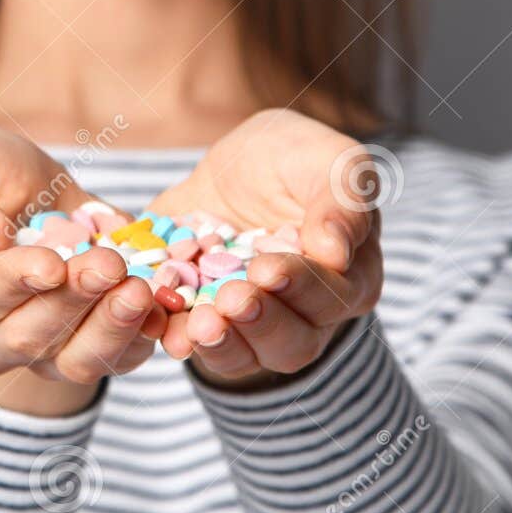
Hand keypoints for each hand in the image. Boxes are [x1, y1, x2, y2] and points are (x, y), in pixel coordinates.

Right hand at [0, 129, 167, 411]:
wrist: (21, 196)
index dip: (13, 282)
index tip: (51, 264)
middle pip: (27, 334)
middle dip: (73, 299)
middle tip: (109, 264)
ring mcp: (32, 353)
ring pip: (73, 359)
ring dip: (111, 326)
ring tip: (140, 288)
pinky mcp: (80, 353)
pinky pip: (113, 360)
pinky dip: (139, 337)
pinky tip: (159, 307)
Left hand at [149, 110, 384, 388]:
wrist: (233, 169)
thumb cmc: (295, 158)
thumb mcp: (325, 156)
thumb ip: (342, 199)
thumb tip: (335, 253)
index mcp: (348, 277)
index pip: (333, 296)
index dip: (301, 286)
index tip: (266, 269)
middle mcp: (306, 315)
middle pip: (294, 341)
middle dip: (260, 322)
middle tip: (230, 299)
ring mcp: (255, 325)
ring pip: (247, 356)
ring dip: (222, 344)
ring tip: (198, 324)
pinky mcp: (209, 321)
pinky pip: (197, 345)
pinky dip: (178, 338)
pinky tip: (163, 328)